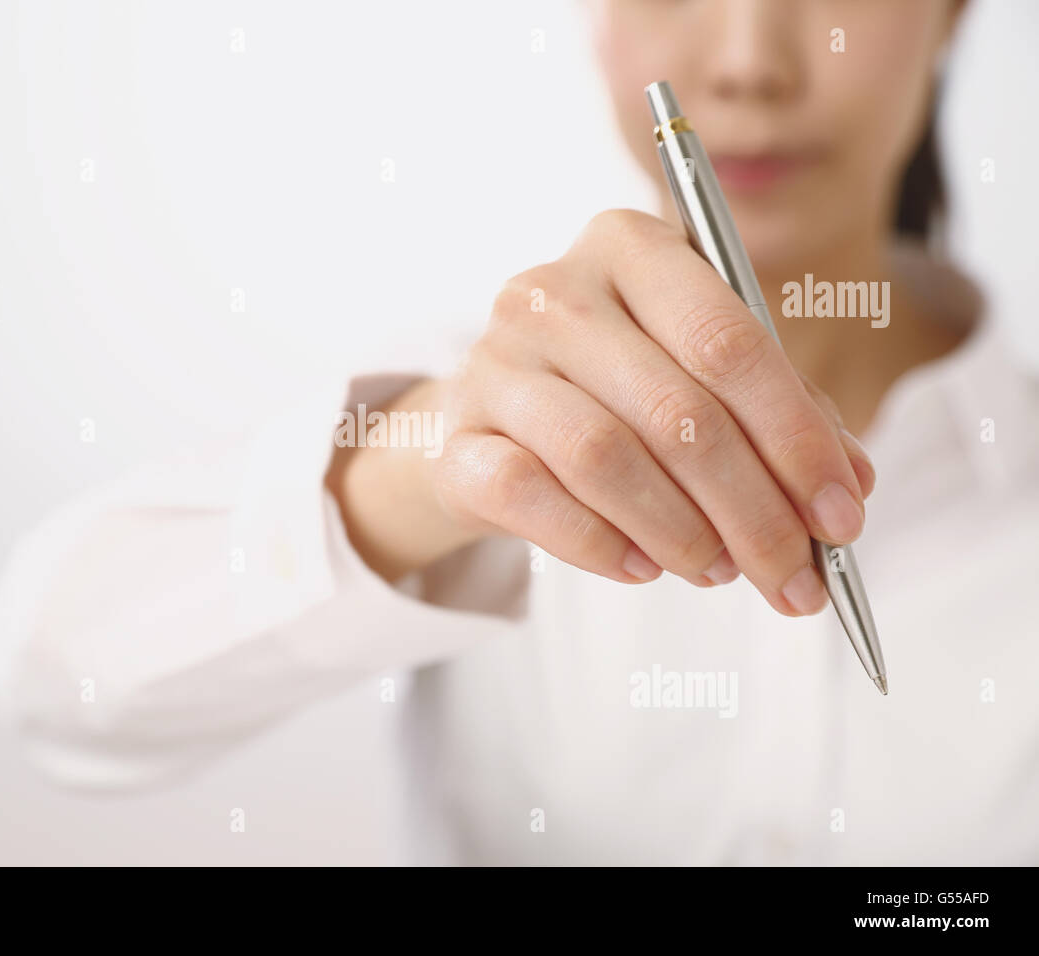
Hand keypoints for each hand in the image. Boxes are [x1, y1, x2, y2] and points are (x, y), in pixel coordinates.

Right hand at [424, 209, 873, 616]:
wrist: (484, 421)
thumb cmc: (609, 391)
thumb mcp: (696, 376)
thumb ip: (775, 415)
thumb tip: (851, 486)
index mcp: (630, 248)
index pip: (731, 341)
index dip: (797, 438)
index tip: (843, 516)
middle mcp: (554, 291)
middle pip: (678, 411)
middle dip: (754, 511)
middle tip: (793, 577)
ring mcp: (494, 360)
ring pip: (605, 456)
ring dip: (680, 532)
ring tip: (718, 571)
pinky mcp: (453, 433)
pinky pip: (531, 495)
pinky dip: (598, 542)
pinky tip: (640, 567)